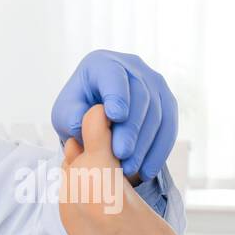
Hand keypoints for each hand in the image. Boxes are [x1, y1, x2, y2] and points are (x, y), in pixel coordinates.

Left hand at [51, 49, 178, 181]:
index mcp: (103, 64)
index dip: (117, 94)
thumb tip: (82, 124)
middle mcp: (133, 67)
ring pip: (158, 113)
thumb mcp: (64, 115)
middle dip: (131, 128)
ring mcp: (154, 84)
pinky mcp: (167, 103)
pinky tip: (147, 171)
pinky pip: (169, 127)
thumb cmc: (77, 113)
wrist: (97, 120)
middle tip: (121, 154)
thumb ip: (71, 117)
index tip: (115, 116)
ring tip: (130, 169)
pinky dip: (158, 151)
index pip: (114, 75)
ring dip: (145, 144)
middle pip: (140, 96)